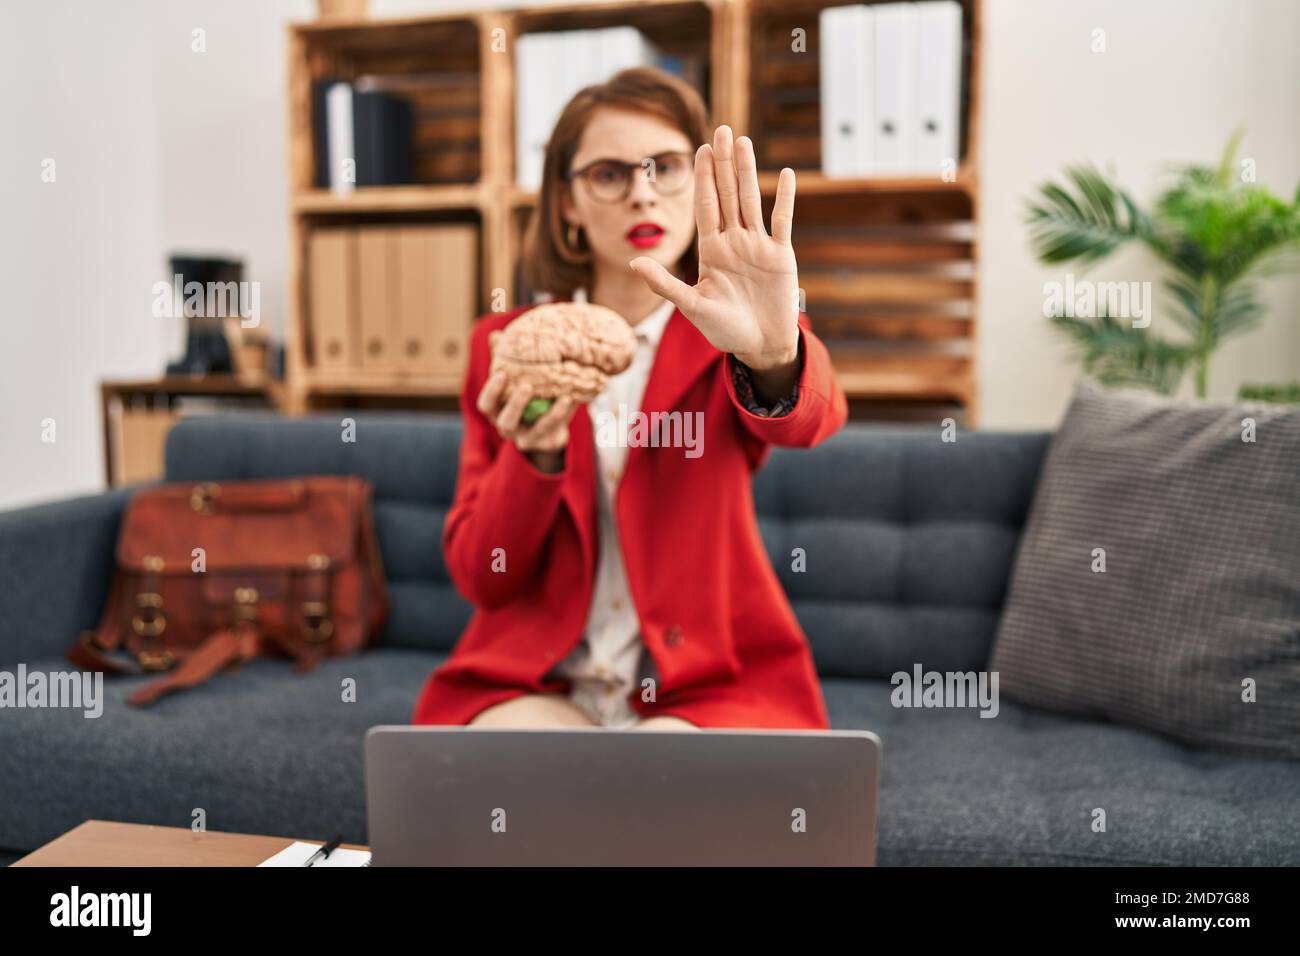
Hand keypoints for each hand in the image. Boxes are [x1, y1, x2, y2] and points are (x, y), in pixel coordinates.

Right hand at [476, 369, 575, 472]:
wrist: (546, 426)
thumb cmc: (527, 397)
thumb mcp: (516, 379)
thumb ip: (506, 360)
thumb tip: (495, 335)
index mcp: (497, 412)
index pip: (486, 405)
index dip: (492, 391)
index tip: (502, 373)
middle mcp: (507, 428)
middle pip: (505, 422)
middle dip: (516, 405)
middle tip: (527, 386)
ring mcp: (526, 439)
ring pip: (536, 430)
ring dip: (550, 414)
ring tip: (563, 396)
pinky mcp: (545, 443)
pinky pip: (555, 430)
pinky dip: (564, 414)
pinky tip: (571, 399)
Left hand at [628, 125, 799, 370]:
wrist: (759, 346)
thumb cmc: (723, 329)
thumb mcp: (691, 306)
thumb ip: (664, 284)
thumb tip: (632, 263)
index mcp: (711, 250)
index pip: (705, 206)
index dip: (703, 178)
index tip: (701, 149)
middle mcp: (734, 241)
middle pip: (727, 194)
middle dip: (724, 163)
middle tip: (722, 130)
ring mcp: (758, 246)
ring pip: (751, 200)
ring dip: (748, 171)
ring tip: (744, 141)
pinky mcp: (781, 255)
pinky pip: (783, 221)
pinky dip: (785, 198)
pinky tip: (786, 174)